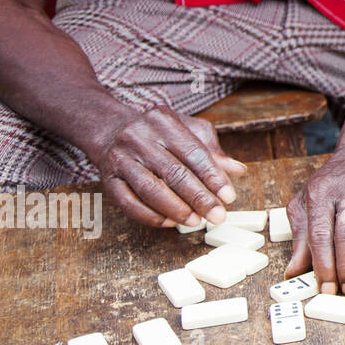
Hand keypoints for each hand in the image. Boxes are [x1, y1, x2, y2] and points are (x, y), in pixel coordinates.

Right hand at [91, 105, 246, 227]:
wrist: (110, 130)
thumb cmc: (158, 134)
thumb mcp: (187, 130)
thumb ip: (211, 150)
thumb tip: (237, 170)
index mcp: (163, 122)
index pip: (194, 153)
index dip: (213, 177)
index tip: (229, 197)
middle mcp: (139, 138)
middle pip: (174, 172)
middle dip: (199, 198)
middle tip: (217, 215)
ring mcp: (121, 159)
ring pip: (151, 189)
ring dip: (176, 209)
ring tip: (196, 221)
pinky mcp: (108, 180)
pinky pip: (129, 203)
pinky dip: (151, 216)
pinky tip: (169, 222)